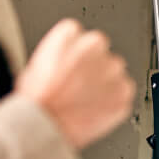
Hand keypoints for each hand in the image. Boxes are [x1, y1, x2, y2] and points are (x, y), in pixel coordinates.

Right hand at [16, 19, 134, 148]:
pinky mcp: (124, 90)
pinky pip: (123, 92)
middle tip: (78, 86)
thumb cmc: (36, 100)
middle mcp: (95, 44)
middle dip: (92, 66)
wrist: (46, 125)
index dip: (73, 54)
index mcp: (69, 34)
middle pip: (99, 51)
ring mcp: (113, 67)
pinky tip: (94, 110)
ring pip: (113, 71)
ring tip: (84, 101)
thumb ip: (58, 54)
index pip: (78, 34)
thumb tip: (66, 62)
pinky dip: (113, 101)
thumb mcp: (35, 65)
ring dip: (104, 83)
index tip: (70, 65)